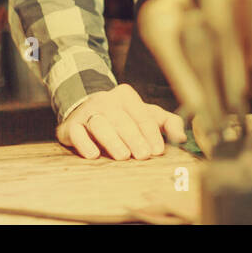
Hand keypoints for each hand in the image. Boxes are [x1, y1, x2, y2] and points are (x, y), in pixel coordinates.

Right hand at [56, 83, 186, 159]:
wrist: (86, 110)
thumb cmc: (124, 116)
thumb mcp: (147, 115)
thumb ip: (168, 123)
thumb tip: (181, 138)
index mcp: (126, 96)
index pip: (142, 115)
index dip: (151, 134)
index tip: (157, 151)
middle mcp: (105, 100)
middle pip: (122, 120)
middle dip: (134, 138)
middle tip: (143, 155)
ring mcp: (87, 112)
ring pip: (100, 124)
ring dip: (112, 141)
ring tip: (123, 156)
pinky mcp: (70, 126)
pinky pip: (76, 133)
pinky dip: (84, 143)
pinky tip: (93, 155)